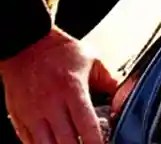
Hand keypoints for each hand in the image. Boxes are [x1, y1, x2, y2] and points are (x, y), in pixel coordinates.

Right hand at [0, 28, 118, 143]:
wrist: (28, 44)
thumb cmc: (60, 51)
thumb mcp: (92, 61)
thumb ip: (108, 82)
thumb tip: (123, 98)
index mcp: (72, 90)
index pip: (87, 125)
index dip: (97, 142)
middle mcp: (51, 104)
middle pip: (66, 141)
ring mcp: (32, 112)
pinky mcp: (18, 116)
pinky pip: (28, 141)